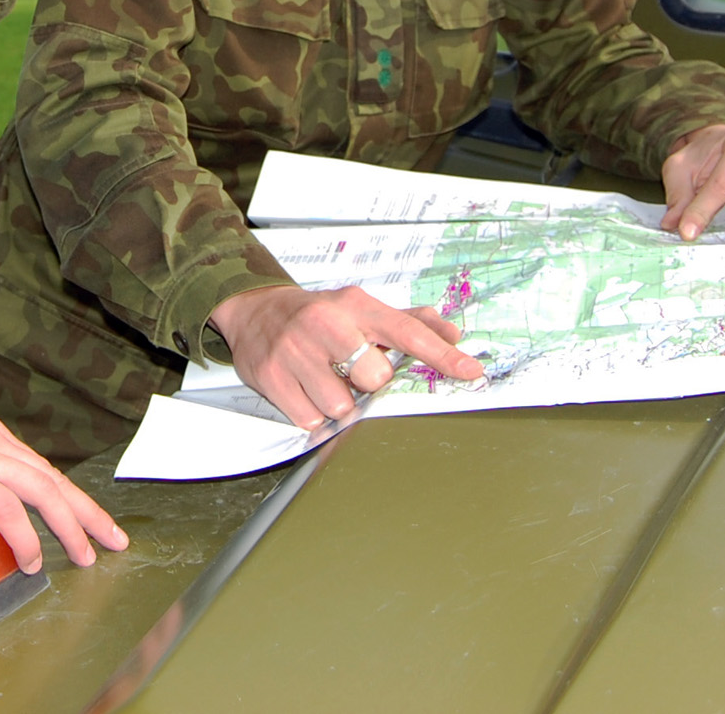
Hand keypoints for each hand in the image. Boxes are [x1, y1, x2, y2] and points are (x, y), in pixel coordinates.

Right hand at [0, 377, 127, 572]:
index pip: (42, 470)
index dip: (73, 498)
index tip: (96, 522)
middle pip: (54, 479)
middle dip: (89, 512)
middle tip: (116, 541)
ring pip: (40, 491)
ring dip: (69, 526)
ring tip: (86, 556)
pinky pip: (5, 507)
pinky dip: (24, 534)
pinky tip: (32, 557)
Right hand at [208, 284, 481, 432]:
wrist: (253, 311)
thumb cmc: (318, 315)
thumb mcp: (360, 308)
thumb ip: (410, 322)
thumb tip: (454, 334)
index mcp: (354, 305)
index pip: (406, 331)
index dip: (441, 354)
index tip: (470, 371)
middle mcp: (324, 323)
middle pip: (374, 378)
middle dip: (367, 384)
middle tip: (351, 372)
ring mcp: (295, 351)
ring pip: (341, 406)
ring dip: (338, 403)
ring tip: (325, 380)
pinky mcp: (271, 377)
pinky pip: (310, 420)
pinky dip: (312, 413)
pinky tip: (304, 390)